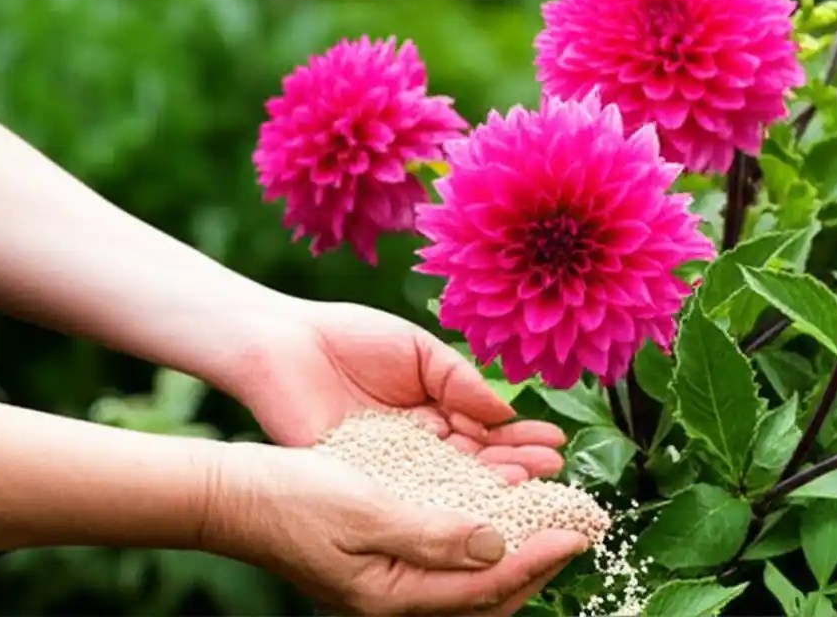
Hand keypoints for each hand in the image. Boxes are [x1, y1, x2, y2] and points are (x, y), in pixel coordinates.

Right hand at [207, 443, 588, 615]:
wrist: (237, 496)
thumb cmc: (292, 496)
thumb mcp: (365, 507)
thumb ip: (431, 533)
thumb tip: (496, 546)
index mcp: (392, 596)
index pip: (487, 588)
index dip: (539, 559)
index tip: (579, 531)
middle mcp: (396, 601)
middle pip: (488, 599)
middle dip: (538, 565)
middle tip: (578, 529)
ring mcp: (390, 587)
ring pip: (472, 585)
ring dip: (516, 554)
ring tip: (551, 520)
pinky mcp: (385, 565)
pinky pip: (450, 565)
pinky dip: (483, 544)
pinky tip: (499, 513)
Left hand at [237, 299, 564, 483]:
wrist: (280, 343)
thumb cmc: (347, 337)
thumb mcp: (419, 350)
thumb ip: (461, 379)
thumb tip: (507, 408)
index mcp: (432, 411)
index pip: (485, 432)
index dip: (519, 440)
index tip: (555, 445)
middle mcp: (417, 445)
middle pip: (475, 464)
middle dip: (517, 467)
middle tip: (554, 472)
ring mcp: (392, 466)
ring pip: (450, 483)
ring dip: (492, 486)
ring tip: (530, 486)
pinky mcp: (363, 479)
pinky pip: (409, 493)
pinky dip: (444, 498)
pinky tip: (478, 499)